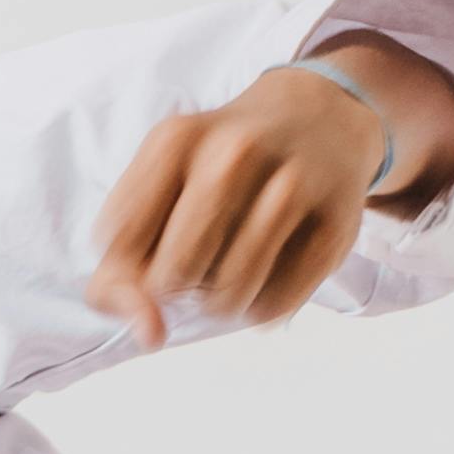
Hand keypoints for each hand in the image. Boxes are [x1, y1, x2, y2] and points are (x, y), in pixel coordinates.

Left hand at [84, 35, 453, 351]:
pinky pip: (276, 305)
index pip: (117, 242)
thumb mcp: (161, 186)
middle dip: (178, 290)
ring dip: (221, 306)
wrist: (318, 119)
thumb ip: (124, 264)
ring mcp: (291, 186)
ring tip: (230, 277)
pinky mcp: (336, 225)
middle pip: (171, 276)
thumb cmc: (222, 171)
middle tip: (199, 265)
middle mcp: (232, 153)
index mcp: (175, 140)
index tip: (151, 258)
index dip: (127, 270)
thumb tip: (149, 334)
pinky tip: (268, 278)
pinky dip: (262, 310)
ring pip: (227, 295)